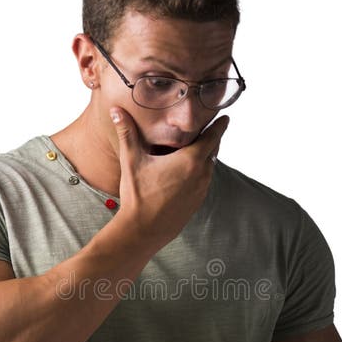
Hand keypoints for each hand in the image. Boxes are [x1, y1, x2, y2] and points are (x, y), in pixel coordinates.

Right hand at [110, 106, 228, 249]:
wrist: (143, 231)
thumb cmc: (138, 196)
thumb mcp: (132, 161)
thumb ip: (127, 133)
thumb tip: (116, 111)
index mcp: (190, 161)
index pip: (213, 137)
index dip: (219, 126)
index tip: (225, 117)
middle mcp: (201, 175)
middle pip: (213, 151)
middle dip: (213, 139)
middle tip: (211, 128)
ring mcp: (201, 191)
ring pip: (209, 167)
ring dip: (206, 157)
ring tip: (198, 148)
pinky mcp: (196, 203)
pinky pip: (203, 182)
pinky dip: (200, 173)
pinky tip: (188, 172)